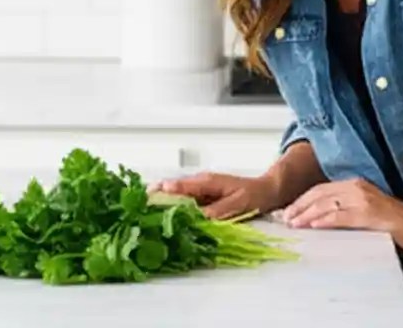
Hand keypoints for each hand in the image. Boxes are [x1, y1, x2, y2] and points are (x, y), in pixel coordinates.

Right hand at [149, 171, 281, 219]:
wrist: (266, 190)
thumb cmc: (253, 195)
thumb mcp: (236, 204)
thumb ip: (216, 212)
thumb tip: (198, 220)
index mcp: (205, 182)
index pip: (178, 186)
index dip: (160, 192)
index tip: (145, 199)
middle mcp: (198, 183)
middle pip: (170, 189)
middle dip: (153, 196)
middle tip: (135, 207)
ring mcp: (198, 190)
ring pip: (173, 194)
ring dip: (159, 202)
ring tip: (141, 212)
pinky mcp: (201, 198)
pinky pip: (182, 201)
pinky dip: (170, 207)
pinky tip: (161, 216)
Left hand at [281, 177, 402, 250]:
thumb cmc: (391, 220)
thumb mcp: (364, 206)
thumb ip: (345, 206)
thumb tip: (320, 216)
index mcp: (354, 184)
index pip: (321, 189)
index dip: (303, 200)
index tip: (289, 210)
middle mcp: (356, 188)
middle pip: (319, 194)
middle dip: (300, 206)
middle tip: (286, 218)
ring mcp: (362, 200)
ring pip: (326, 205)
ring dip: (307, 215)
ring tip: (294, 223)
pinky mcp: (368, 214)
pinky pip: (341, 216)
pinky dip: (325, 220)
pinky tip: (314, 226)